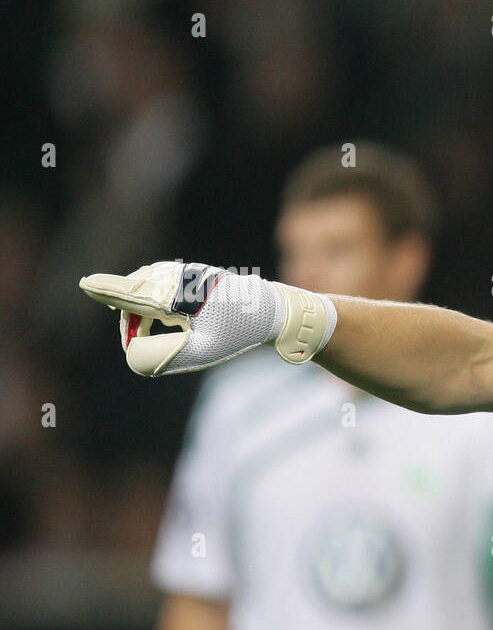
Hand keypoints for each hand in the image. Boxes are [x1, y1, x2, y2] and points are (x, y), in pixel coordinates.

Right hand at [80, 261, 332, 375]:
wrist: (267, 310)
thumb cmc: (236, 332)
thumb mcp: (204, 351)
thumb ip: (168, 356)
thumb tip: (134, 357)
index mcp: (184, 295)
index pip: (138, 294)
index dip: (111, 291)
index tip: (87, 283)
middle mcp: (182, 277)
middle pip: (137, 293)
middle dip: (130, 318)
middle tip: (135, 343)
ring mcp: (185, 271)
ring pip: (145, 286)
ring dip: (140, 309)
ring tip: (149, 332)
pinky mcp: (187, 272)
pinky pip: (156, 282)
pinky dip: (150, 300)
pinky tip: (160, 318)